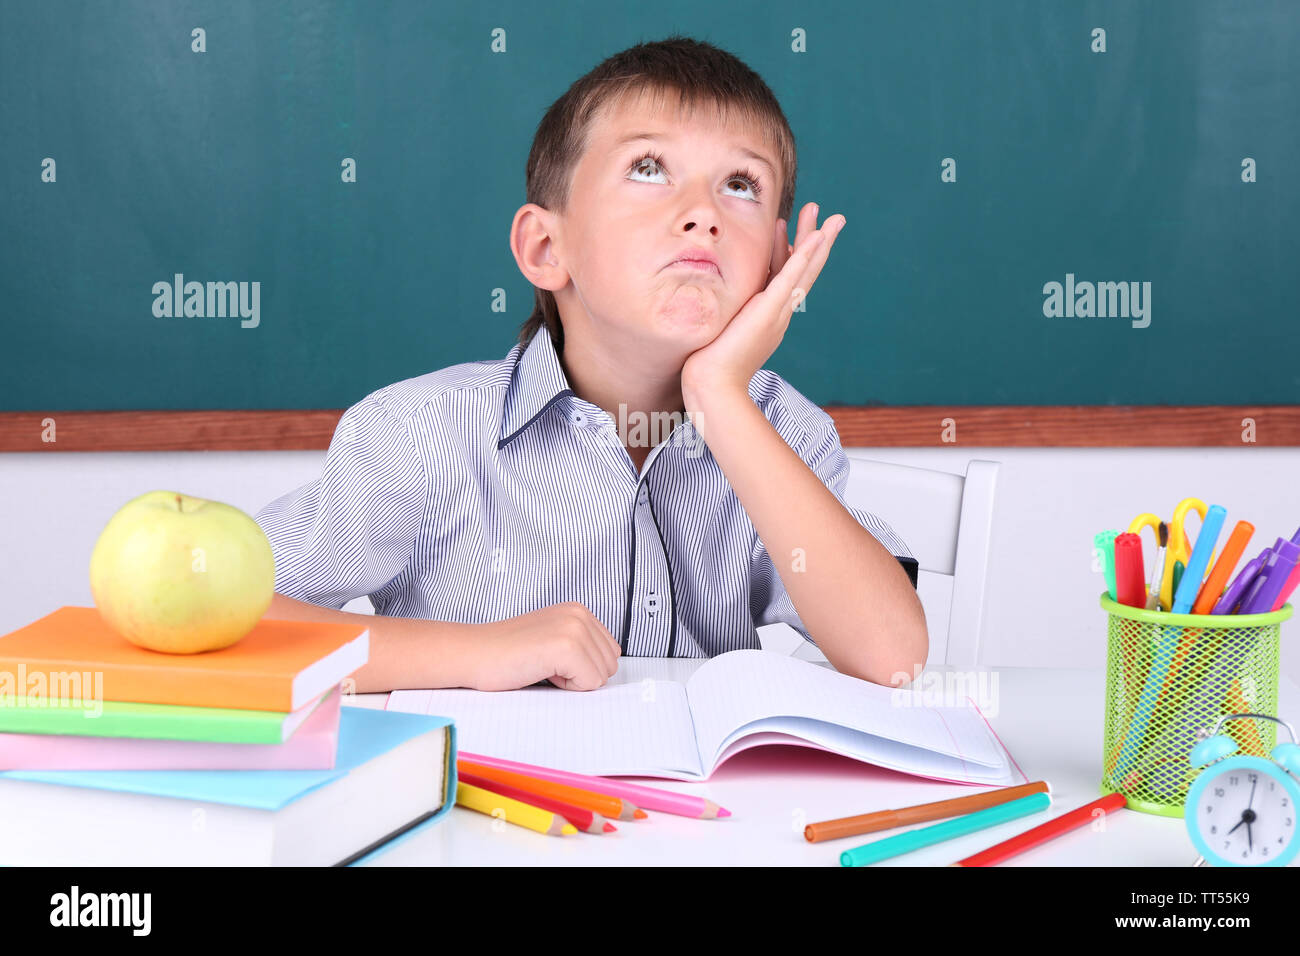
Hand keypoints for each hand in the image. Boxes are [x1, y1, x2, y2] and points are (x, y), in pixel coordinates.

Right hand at [472, 602, 621, 690]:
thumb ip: (581, 647)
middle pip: (610, 665)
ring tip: (542, 667)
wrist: (473, 654)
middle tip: (545, 665)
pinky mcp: (566, 646)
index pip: (611, 654)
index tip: (551, 660)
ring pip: (601, 676)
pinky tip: (540, 671)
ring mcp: (574, 628)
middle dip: (581, 675)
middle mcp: (580, 614)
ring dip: (573, 682)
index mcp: (579, 611)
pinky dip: (566, 687)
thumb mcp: (552, 640)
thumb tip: (606, 669)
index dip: (583, 668)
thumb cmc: (507, 655)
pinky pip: (589, 683)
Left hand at [680, 202, 845, 409]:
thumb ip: (724, 315)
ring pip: (804, 271)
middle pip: (802, 270)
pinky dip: (805, 257)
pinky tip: (818, 238)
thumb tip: (715, 307)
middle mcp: (778, 313)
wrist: (712, 388)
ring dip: (819, 242)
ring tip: (833, 220)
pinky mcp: (768, 312)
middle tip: (830, 216)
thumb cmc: (709, 365)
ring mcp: (776, 312)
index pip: (784, 276)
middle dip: (815, 241)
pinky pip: (791, 279)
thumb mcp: (719, 330)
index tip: (792, 228)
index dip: (791, 251)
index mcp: (767, 315)